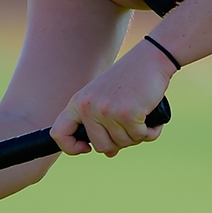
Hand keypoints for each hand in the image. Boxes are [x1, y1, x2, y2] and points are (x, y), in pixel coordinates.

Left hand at [52, 38, 172, 156]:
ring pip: (122, 143)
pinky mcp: (127, 114)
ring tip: (142, 116)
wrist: (152, 59)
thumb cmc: (131, 79)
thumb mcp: (107, 98)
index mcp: (78, 102)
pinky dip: (151, 131)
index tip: (86, 148)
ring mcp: (107, 111)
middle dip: (119, 143)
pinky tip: (152, 118)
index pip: (59, 133)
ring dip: (137, 135)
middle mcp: (88, 107)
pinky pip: (140, 137)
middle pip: (100, 146)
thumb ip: (102, 124)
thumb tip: (110, 153)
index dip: (71, 147)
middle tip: (131, 127)